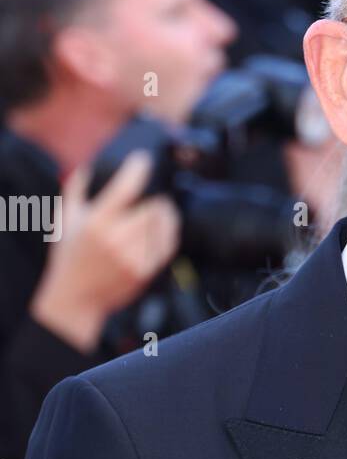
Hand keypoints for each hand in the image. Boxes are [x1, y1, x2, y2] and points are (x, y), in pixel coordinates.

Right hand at [29, 151, 181, 352]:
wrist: (75, 299)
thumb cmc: (68, 257)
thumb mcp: (65, 220)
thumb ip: (75, 190)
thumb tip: (88, 166)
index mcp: (96, 223)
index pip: (126, 188)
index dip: (138, 168)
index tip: (142, 160)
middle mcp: (116, 240)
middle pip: (154, 206)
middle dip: (156, 197)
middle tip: (154, 195)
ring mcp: (133, 258)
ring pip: (164, 225)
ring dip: (165, 214)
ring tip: (160, 210)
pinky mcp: (144, 272)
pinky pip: (167, 245)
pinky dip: (168, 233)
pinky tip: (162, 229)